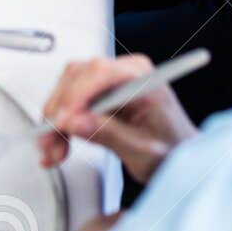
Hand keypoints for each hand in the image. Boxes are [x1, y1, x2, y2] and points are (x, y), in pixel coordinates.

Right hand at [38, 54, 196, 186]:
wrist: (180, 158)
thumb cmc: (173, 152)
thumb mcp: (144, 151)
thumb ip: (110, 135)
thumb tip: (76, 123)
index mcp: (144, 78)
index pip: (100, 72)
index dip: (76, 96)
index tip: (62, 122)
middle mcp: (126, 73)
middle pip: (77, 77)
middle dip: (59, 112)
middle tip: (52, 142)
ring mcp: (111, 81)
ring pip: (68, 87)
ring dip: (55, 118)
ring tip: (53, 149)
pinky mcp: (100, 93)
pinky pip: (71, 99)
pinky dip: (60, 122)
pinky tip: (56, 142)